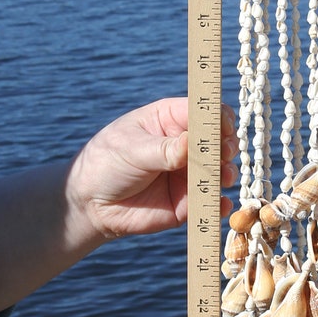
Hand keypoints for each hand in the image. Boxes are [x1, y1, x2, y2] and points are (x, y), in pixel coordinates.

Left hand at [68, 98, 237, 242]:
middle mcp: (184, 144)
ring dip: (227, 172)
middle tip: (222, 155)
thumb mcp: (132, 151)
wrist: (90, 205)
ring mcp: (188, 172)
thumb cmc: (106, 164)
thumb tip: (195, 142)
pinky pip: (211, 201)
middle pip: (218, 139)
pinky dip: (220, 203)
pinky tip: (220, 204)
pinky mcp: (188, 200)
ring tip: (222, 178)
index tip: (222, 129)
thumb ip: (164, 149)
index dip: (217, 117)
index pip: (203, 111)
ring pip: (220, 169)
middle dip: (225, 146)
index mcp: (170, 119)